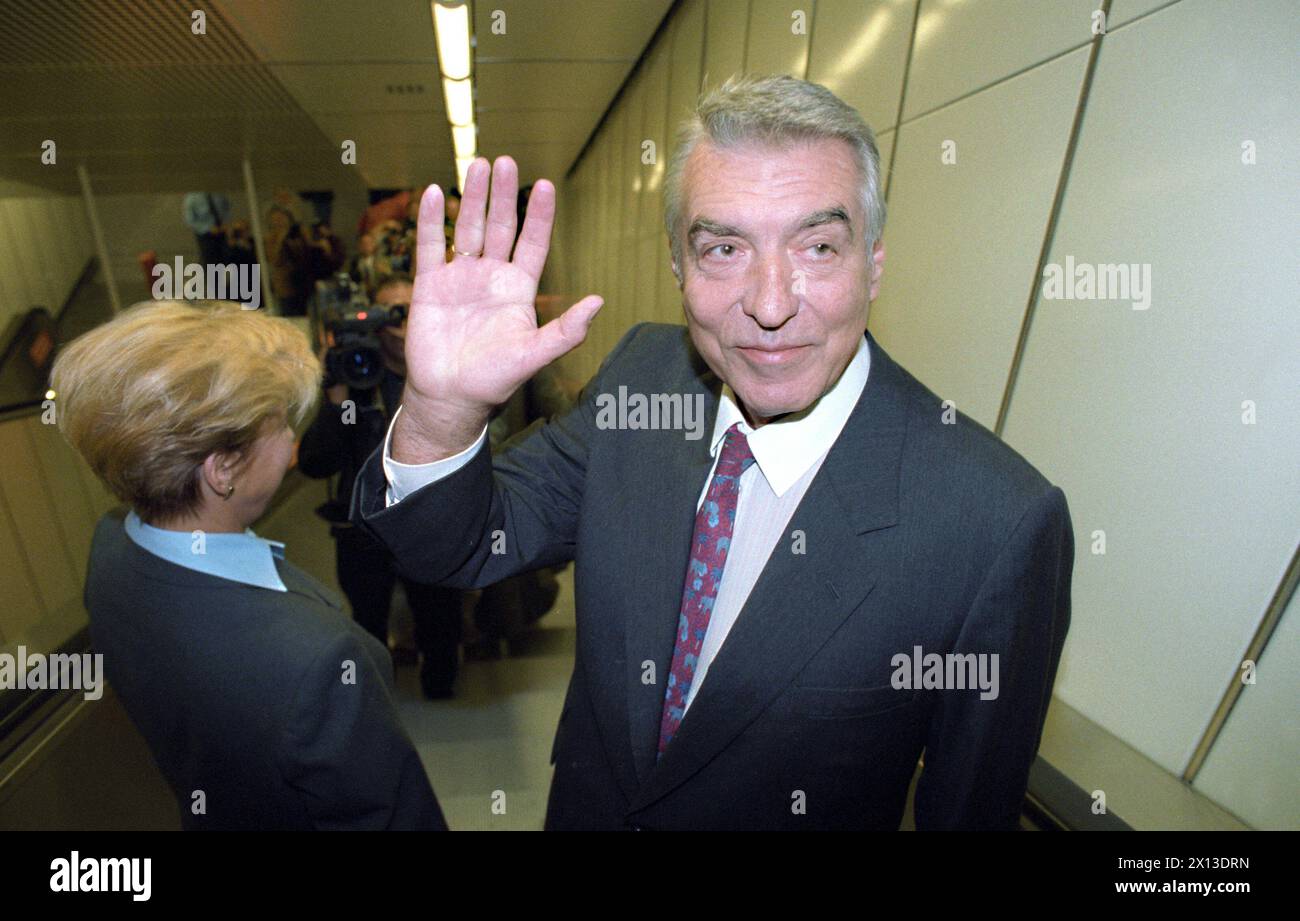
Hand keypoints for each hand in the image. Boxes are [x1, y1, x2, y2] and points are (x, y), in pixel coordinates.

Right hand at [393, 156, 602, 462]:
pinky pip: (431, 245)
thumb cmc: (493, 380)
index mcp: (518, 290)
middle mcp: (491, 277)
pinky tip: (436, 192)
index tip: (546, 184)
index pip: (532, 243)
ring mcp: (460, 278)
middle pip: (501, 226)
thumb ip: (566, 330)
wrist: (449, 397)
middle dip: (504, 195)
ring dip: (473, 197)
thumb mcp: (535, 354)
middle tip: (507, 161)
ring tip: (477, 165)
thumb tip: (598, 302)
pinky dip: (432, 220)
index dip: (539, 215)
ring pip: (469, 228)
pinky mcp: (430, 284)